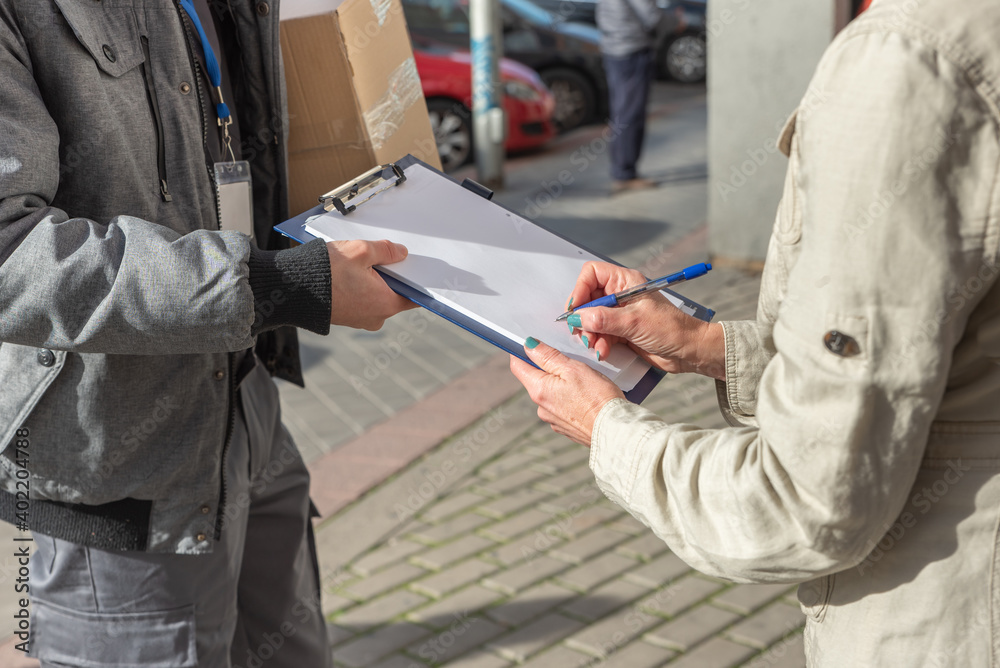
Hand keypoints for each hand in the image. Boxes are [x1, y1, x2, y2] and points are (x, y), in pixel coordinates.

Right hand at [327, 239, 416, 329]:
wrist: (292, 287)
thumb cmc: (327, 272)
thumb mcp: (361, 251)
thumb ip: (386, 250)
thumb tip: (401, 253)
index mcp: (386, 305)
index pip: (413, 296)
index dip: (415, 280)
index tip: (413, 268)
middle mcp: (376, 318)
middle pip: (393, 293)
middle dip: (389, 275)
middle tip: (379, 258)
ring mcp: (359, 319)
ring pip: (374, 296)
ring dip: (370, 280)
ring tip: (357, 264)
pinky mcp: (345, 317)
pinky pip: (359, 300)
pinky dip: (357, 287)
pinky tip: (346, 273)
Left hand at [510, 338, 623, 445]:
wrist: (615, 431)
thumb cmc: (597, 398)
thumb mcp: (573, 369)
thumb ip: (548, 356)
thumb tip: (528, 345)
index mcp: (538, 390)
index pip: (517, 366)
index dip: (521, 351)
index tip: (531, 342)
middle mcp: (541, 407)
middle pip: (535, 379)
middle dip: (547, 367)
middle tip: (568, 359)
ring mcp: (552, 419)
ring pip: (550, 393)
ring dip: (560, 384)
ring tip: (583, 380)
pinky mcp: (565, 427)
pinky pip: (562, 406)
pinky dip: (570, 399)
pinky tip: (586, 397)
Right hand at [567, 262, 724, 379]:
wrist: (688, 350)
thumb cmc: (671, 329)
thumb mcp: (633, 322)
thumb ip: (602, 319)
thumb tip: (577, 317)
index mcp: (625, 282)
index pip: (592, 274)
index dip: (580, 289)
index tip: (576, 309)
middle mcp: (621, 295)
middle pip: (588, 298)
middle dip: (583, 317)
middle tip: (583, 331)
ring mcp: (620, 313)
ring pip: (592, 318)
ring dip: (590, 333)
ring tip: (595, 344)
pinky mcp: (621, 330)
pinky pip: (600, 333)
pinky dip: (599, 343)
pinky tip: (603, 350)